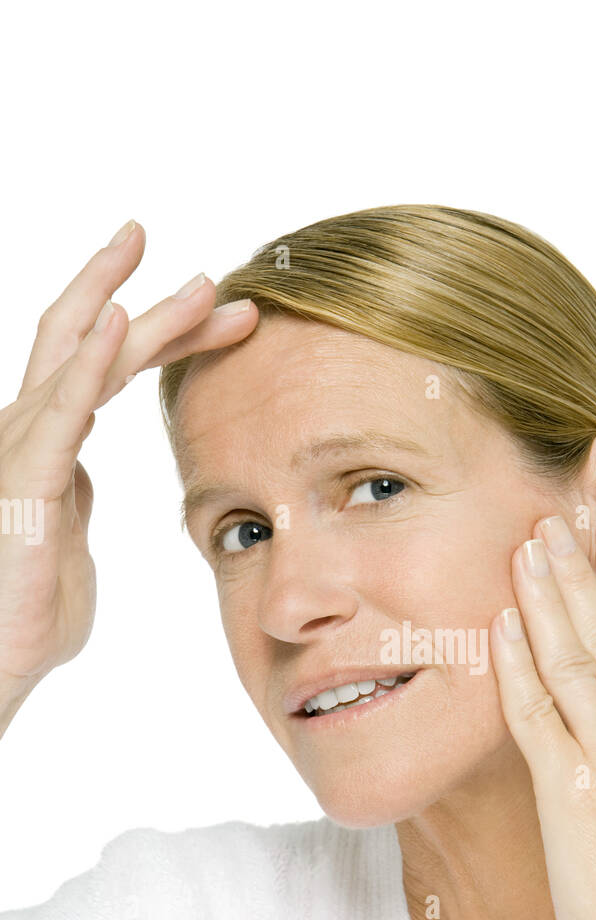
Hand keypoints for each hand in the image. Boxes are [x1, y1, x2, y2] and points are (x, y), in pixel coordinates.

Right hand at [0, 219, 257, 732]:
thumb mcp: (71, 541)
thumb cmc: (30, 613)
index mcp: (51, 442)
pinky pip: (63, 406)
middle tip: (222, 280)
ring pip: (86, 357)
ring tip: (204, 284)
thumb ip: (80, 502)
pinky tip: (122, 318)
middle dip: (162, 307)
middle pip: (97, 343)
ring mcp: (23, 445)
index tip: (221, 313)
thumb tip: (90, 484)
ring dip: (148, 315)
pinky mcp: (26, 476)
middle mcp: (32, 429)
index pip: (110, 367)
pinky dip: (92, 359)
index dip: (163, 333)